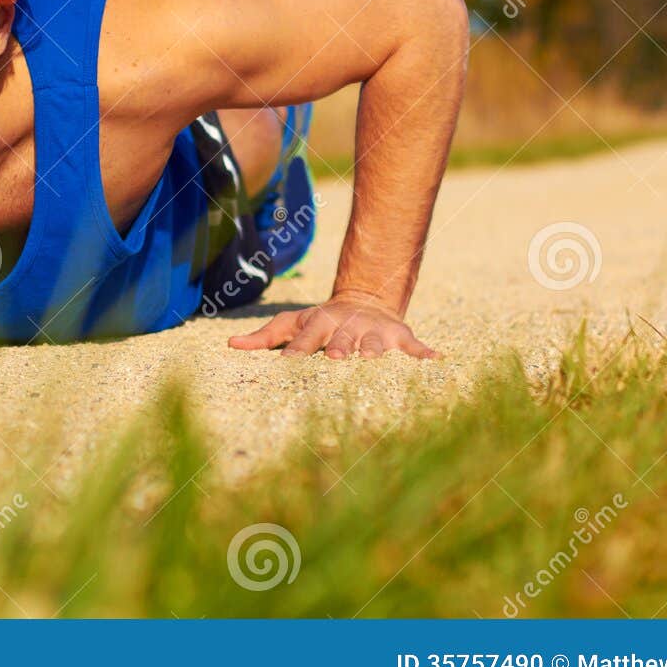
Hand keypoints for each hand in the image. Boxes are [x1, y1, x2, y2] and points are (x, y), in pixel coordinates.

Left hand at [227, 291, 437, 358]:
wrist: (365, 300)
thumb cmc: (322, 323)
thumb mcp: (293, 324)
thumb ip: (265, 336)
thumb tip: (230, 345)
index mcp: (319, 325)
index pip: (305, 341)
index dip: (298, 353)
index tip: (288, 366)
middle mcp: (347, 327)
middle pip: (341, 341)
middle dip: (338, 349)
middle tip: (335, 360)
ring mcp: (374, 332)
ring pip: (375, 346)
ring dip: (375, 353)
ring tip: (375, 361)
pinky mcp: (399, 337)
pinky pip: (413, 347)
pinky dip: (424, 354)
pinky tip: (436, 361)